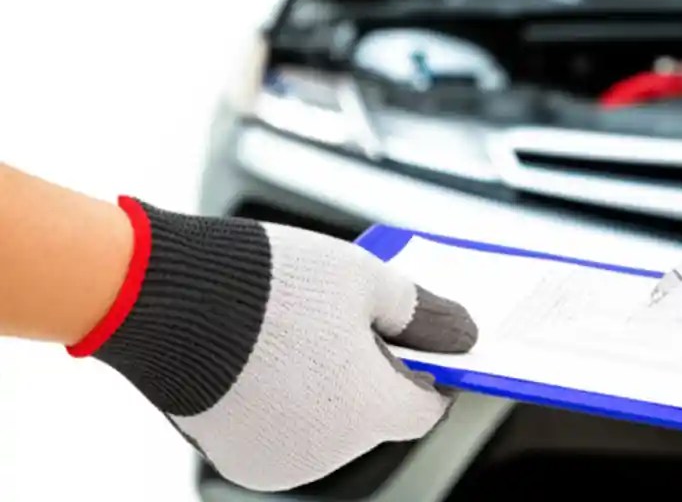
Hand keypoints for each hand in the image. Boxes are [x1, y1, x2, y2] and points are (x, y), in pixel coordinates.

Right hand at [70, 198, 476, 491]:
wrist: (163, 295)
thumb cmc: (267, 285)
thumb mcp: (367, 278)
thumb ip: (425, 313)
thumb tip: (462, 335)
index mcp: (370, 410)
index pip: (427, 407)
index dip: (429, 369)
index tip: (419, 340)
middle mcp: (328, 450)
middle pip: (375, 416)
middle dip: (372, 372)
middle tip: (347, 320)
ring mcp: (276, 459)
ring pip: (328, 426)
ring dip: (327, 388)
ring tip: (299, 331)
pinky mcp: (233, 456)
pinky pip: (281, 431)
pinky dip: (284, 402)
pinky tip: (266, 355)